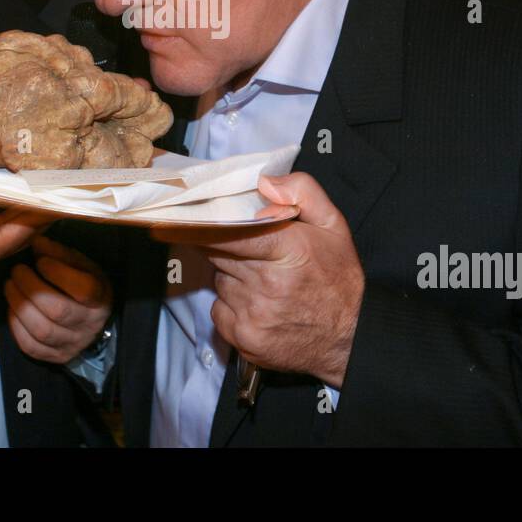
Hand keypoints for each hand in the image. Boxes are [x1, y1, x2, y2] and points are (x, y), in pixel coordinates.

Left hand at [6, 236, 112, 364]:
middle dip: (30, 287)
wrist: (93, 321)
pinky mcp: (55, 357)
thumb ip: (59, 253)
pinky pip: (31, 347)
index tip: (40, 260)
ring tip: (9, 285)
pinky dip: (16, 326)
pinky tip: (13, 308)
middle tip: (16, 271)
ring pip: (41, 331)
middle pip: (57, 311)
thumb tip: (35, 240)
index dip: (57, 273)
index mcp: (100, 298)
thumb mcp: (81, 265)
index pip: (82, 289)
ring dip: (19, 305)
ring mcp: (72, 344)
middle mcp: (89, 325)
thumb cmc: (85, 285)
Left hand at [153, 172, 364, 388]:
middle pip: (218, 253)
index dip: (199, 224)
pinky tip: (258, 303)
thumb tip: (264, 183)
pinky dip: (230, 303)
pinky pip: (218, 308)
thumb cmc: (338, 276)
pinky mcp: (244, 338)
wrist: (351, 337)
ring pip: (218, 280)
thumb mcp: (333, 223)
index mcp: (289, 249)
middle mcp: (268, 283)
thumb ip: (303, 191)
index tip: (170, 219)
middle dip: (224, 246)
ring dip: (231, 275)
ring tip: (262, 279)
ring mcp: (254, 314)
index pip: (230, 232)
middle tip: (246, 248)